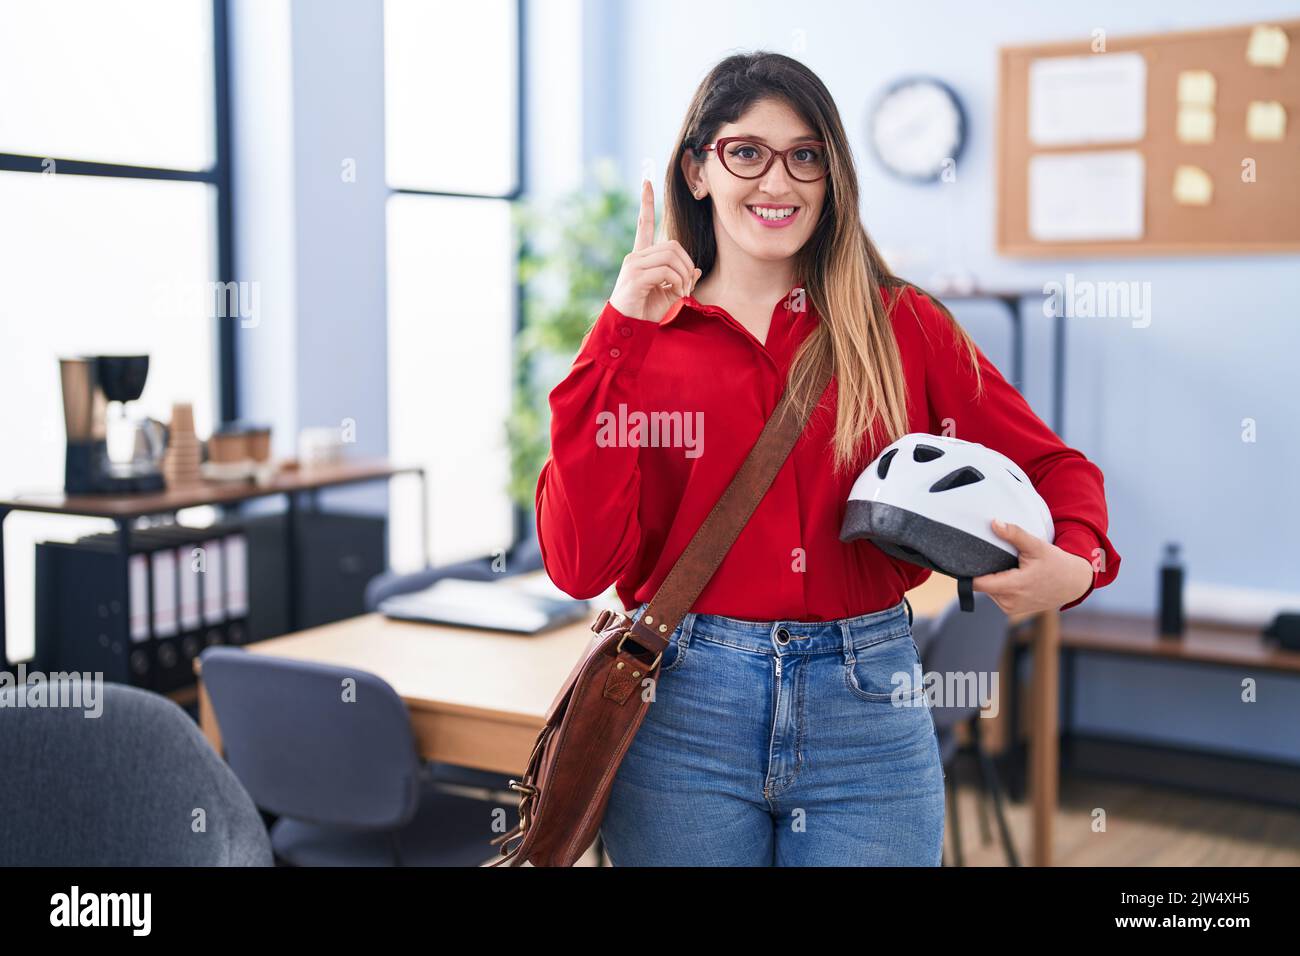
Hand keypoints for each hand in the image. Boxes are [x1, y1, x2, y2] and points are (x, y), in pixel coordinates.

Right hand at [608, 179, 701, 323]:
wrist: (627, 327)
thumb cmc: (645, 311)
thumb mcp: (669, 294)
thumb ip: (682, 279)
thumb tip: (697, 269)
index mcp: (641, 257)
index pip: (644, 224)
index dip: (646, 203)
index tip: (646, 182)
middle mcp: (635, 256)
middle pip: (672, 244)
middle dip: (687, 264)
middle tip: (688, 286)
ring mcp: (634, 265)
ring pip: (671, 256)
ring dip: (684, 275)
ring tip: (682, 292)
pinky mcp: (636, 276)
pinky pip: (666, 270)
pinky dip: (677, 282)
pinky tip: (675, 294)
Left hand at [970, 519, 1094, 615]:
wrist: (1073, 583)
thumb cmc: (1056, 563)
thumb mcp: (1036, 546)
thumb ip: (1014, 534)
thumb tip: (994, 523)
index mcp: (1014, 587)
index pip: (978, 583)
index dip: (970, 571)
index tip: (966, 560)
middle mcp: (1010, 602)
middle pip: (982, 585)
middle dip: (985, 572)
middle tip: (997, 558)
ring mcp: (1011, 609)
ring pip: (988, 591)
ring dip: (994, 579)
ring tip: (1009, 568)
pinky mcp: (1013, 610)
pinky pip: (997, 596)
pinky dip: (1000, 586)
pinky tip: (1011, 577)